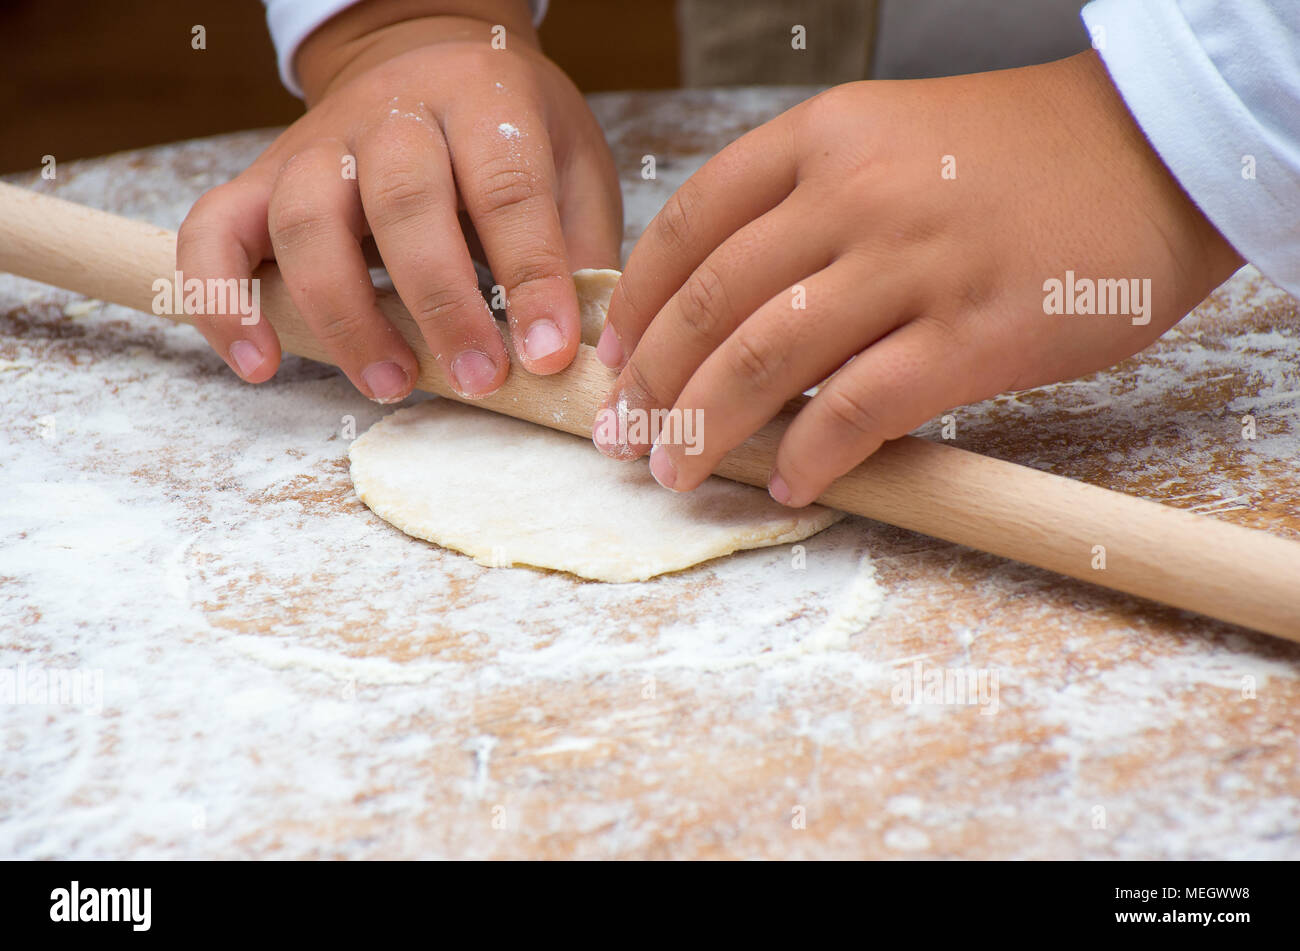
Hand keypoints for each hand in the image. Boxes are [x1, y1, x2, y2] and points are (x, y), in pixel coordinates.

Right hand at [178, 0, 620, 401]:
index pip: (506, 188)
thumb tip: (582, 351)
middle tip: (478, 377)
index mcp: (483, 102)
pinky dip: (222, 300)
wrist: (426, 56)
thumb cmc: (510, 131)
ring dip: (344, 314)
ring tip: (391, 384)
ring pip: (304, 218)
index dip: (530, 277)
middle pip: (400, 199)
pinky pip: (214, 231)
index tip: (548, 355)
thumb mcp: (571, 166)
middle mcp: (392, 114)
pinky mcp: (262, 181)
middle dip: (440, 301)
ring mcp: (318, 146)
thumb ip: (576, 249)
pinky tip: (261, 364)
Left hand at [593, 51, 1241, 504]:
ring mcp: (915, 263)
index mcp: (824, 137)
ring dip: (707, 428)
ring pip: (767, 358)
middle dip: (653, 383)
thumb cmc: (1013, 158)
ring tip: (679, 471)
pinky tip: (791, 481)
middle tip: (627, 436)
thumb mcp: (890, 141)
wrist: (1153, 152)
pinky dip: (814, 454)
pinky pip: (861, 408)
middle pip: (713, 302)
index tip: (613, 358)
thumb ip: (804, 207)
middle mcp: (856, 193)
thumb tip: (722, 309)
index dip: (637, 305)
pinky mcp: (975, 334)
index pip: (689, 224)